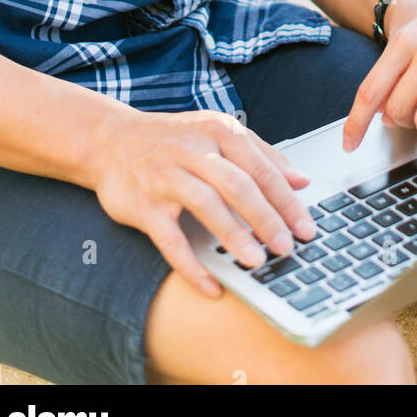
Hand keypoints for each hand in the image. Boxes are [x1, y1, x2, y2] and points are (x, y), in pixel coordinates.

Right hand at [88, 108, 316, 297]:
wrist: (110, 140)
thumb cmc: (174, 140)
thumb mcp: (218, 134)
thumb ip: (261, 154)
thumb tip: (302, 180)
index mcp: (218, 130)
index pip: (260, 168)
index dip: (286, 201)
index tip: (306, 228)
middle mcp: (193, 150)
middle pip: (238, 185)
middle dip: (267, 219)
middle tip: (287, 247)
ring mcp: (165, 176)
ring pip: (206, 206)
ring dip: (234, 236)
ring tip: (257, 261)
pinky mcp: (143, 204)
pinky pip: (170, 239)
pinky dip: (191, 266)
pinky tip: (211, 286)